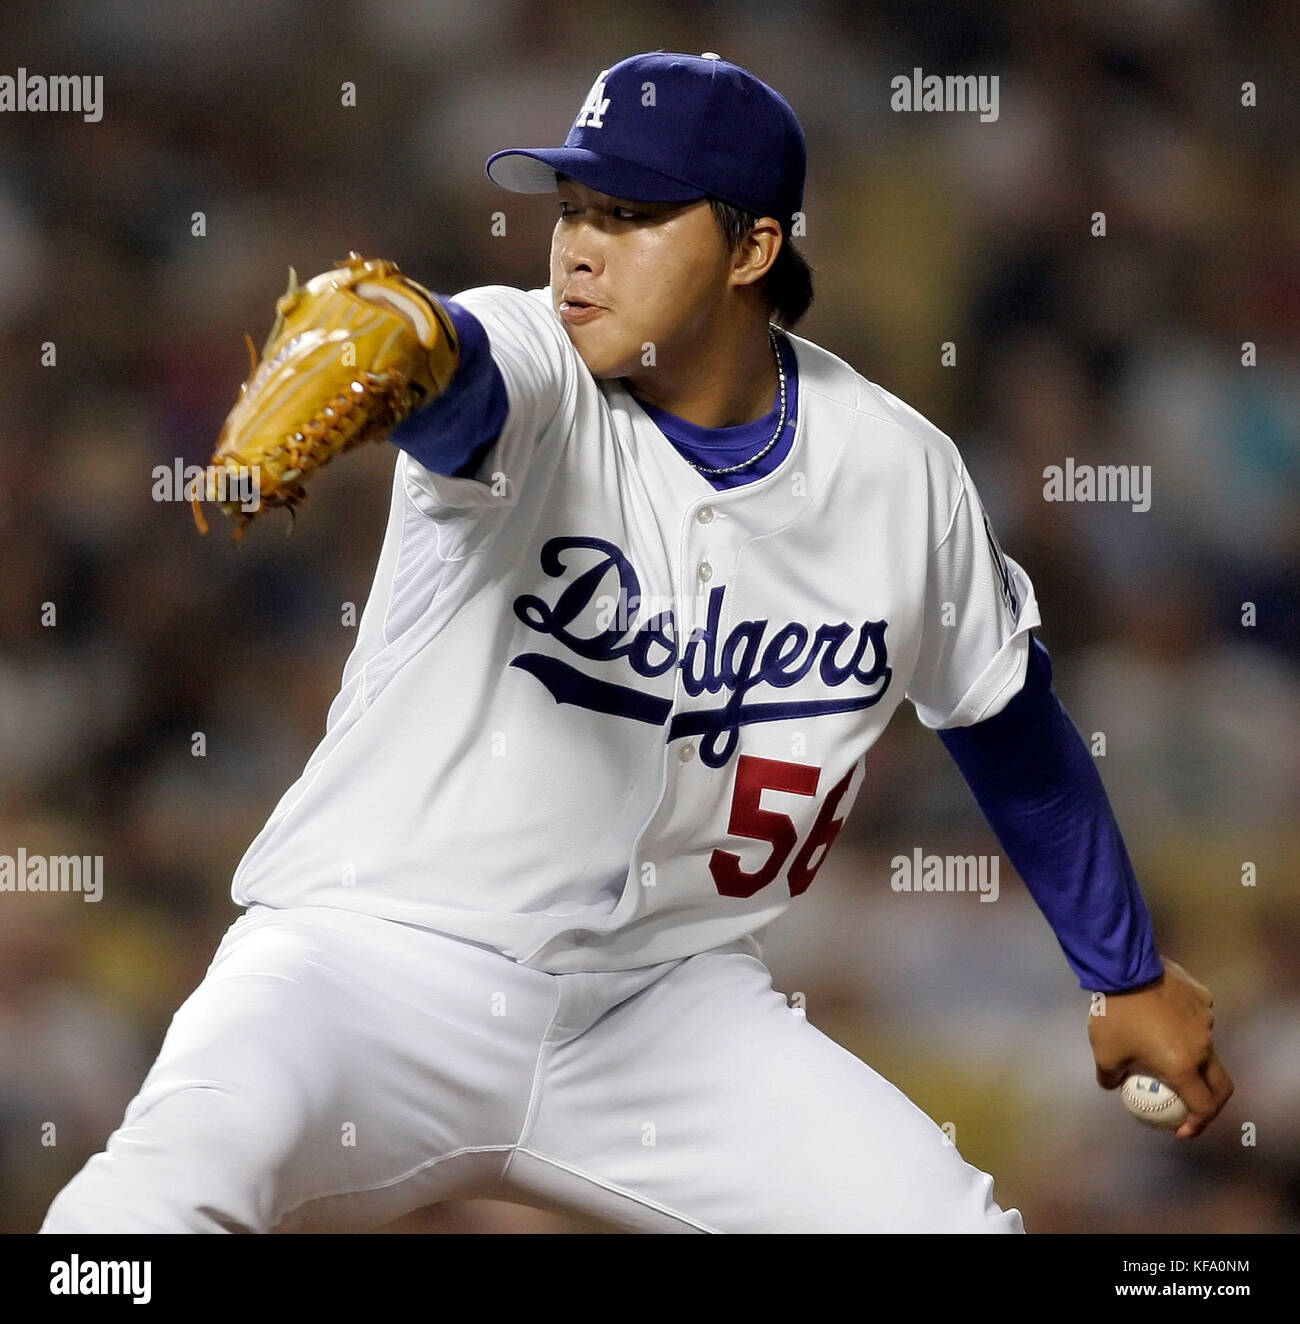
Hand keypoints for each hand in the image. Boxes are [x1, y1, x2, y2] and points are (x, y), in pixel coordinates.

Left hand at [1088, 957, 1232, 1137]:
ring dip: (1191, 1055)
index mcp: (1183, 1066)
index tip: (1182, 1128)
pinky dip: (1185, 1026)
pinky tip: (1163, 1017)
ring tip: (1163, 1047)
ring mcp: (1206, 1020)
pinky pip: (1198, 1019)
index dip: (1197, 1123)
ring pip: (1205, 1046)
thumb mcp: (1104, 1053)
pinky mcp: (1203, 998)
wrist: (1124, 968)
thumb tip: (1114, 1086)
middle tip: (1192, 1105)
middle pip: (1219, 1084)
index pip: (1203, 1106)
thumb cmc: (1115, 1015)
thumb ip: (1110, 1077)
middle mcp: (1202, 1047)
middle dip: (1211, 1101)